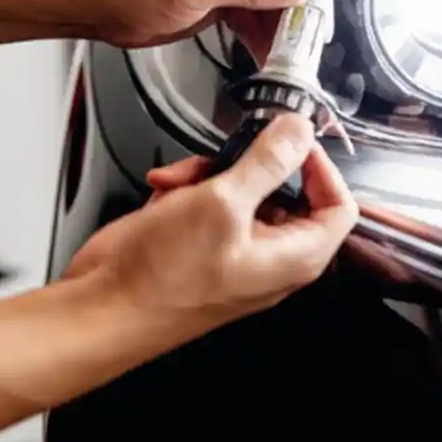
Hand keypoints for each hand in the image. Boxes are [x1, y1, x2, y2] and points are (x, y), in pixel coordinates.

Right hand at [64, 114, 358, 337]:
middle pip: (287, 191)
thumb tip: (299, 133)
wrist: (102, 308)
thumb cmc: (162, 279)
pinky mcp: (200, 242)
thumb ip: (268, 162)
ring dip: (210, 173)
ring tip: (182, 179)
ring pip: (241, 189)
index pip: (339, 205)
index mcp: (294, 257)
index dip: (322, 166)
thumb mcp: (222, 203)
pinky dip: (187, 188)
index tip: (294, 139)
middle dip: (251, 163)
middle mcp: (270, 256)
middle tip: (229, 150)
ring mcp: (234, 249)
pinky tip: (165, 191)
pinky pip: (208, 201)